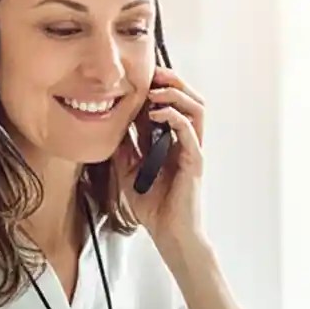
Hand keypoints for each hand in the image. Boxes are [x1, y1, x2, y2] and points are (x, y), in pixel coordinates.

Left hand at [114, 67, 205, 250]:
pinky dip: (174, 116)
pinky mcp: (195, 161)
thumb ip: (125, 148)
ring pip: (197, 108)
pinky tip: (156, 113)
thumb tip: (112, 125)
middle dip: (172, 81)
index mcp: (172, 142)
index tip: (137, 77)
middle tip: (152, 72)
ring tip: (155, 90)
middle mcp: (186, 142)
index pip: (170, 104)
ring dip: (176, 93)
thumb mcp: (129, 171)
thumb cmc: (155, 208)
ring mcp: (193, 150)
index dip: (156, 87)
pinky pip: (190, 130)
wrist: (169, 235)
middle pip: (190, 98)